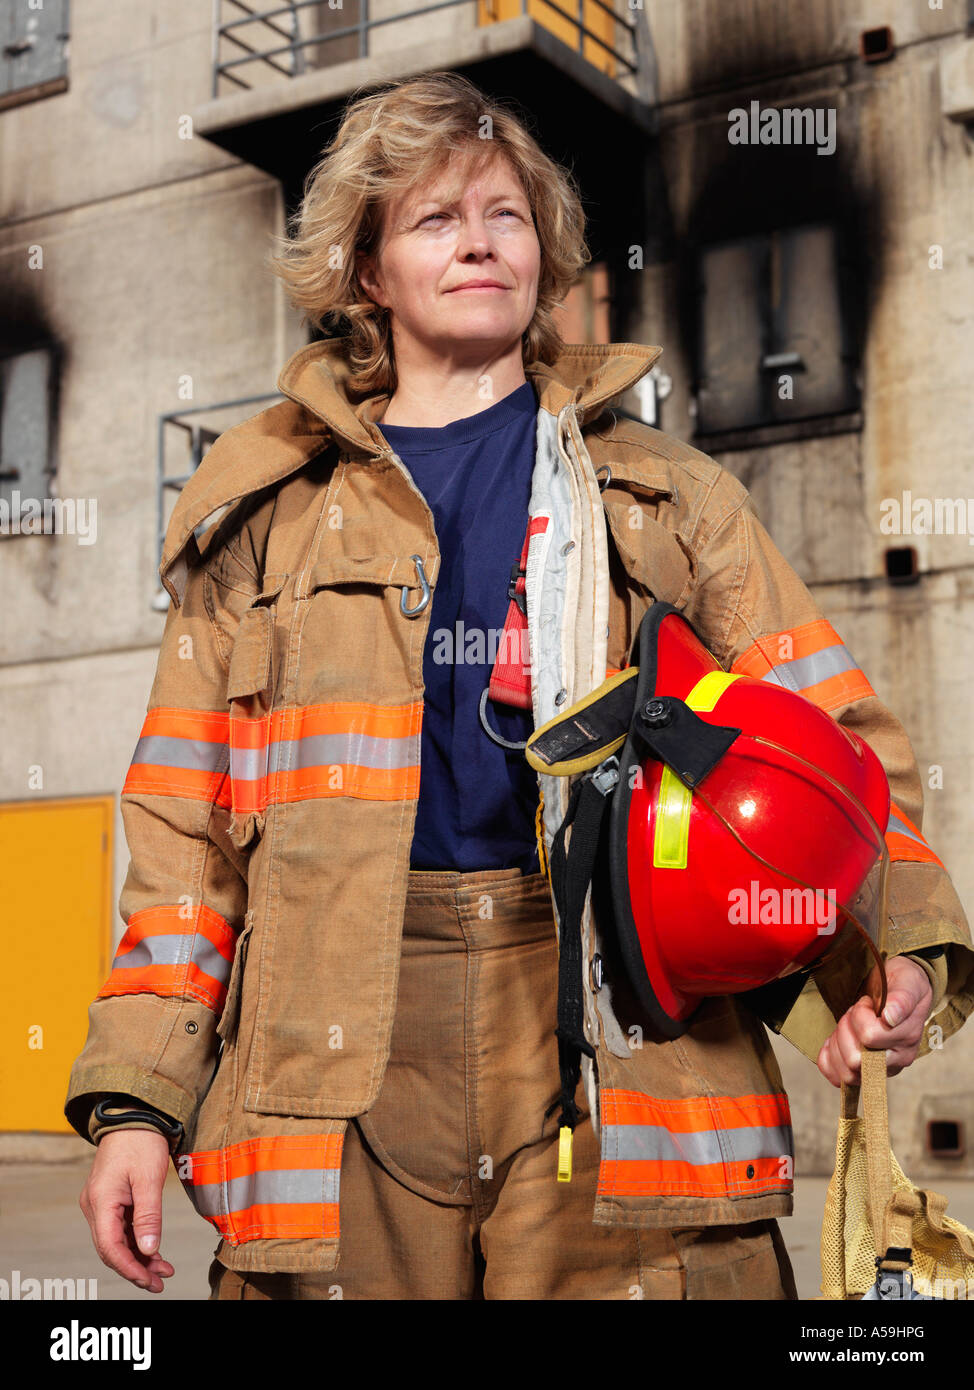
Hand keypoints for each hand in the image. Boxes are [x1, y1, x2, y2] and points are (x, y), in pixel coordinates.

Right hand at [79, 1129, 173, 1292]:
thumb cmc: (142, 1142)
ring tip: (163, 1270)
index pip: (109, 1247)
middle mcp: (95, 1206)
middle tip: (161, 1282)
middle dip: (136, 1268)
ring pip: (116, 1241)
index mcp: (101, 1201)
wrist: (133, 1116)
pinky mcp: (109, 1199)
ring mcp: (100, 1203)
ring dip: (138, 1257)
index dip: (129, 1268)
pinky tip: (154, 1252)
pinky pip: (120, 1228)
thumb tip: (149, 1251)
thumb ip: (149, 1217)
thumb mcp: (149, 1179)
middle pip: (111, 1248)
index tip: (149, 1281)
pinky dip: (136, 1241)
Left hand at [816, 956, 932, 1086]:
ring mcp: (881, 1070)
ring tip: (847, 1026)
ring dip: (838, 1045)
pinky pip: (838, 1080)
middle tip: (853, 1014)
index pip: (869, 1037)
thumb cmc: (903, 986)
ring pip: (846, 1074)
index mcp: (907, 1039)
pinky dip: (829, 1060)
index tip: (867, 1003)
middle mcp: (897, 1060)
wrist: (902, 990)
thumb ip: (901, 999)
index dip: (859, 1016)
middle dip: (846, 1031)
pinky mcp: (866, 1073)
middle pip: (855, 1060)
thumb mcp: (907, 983)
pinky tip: (833, 1041)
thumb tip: (890, 1017)